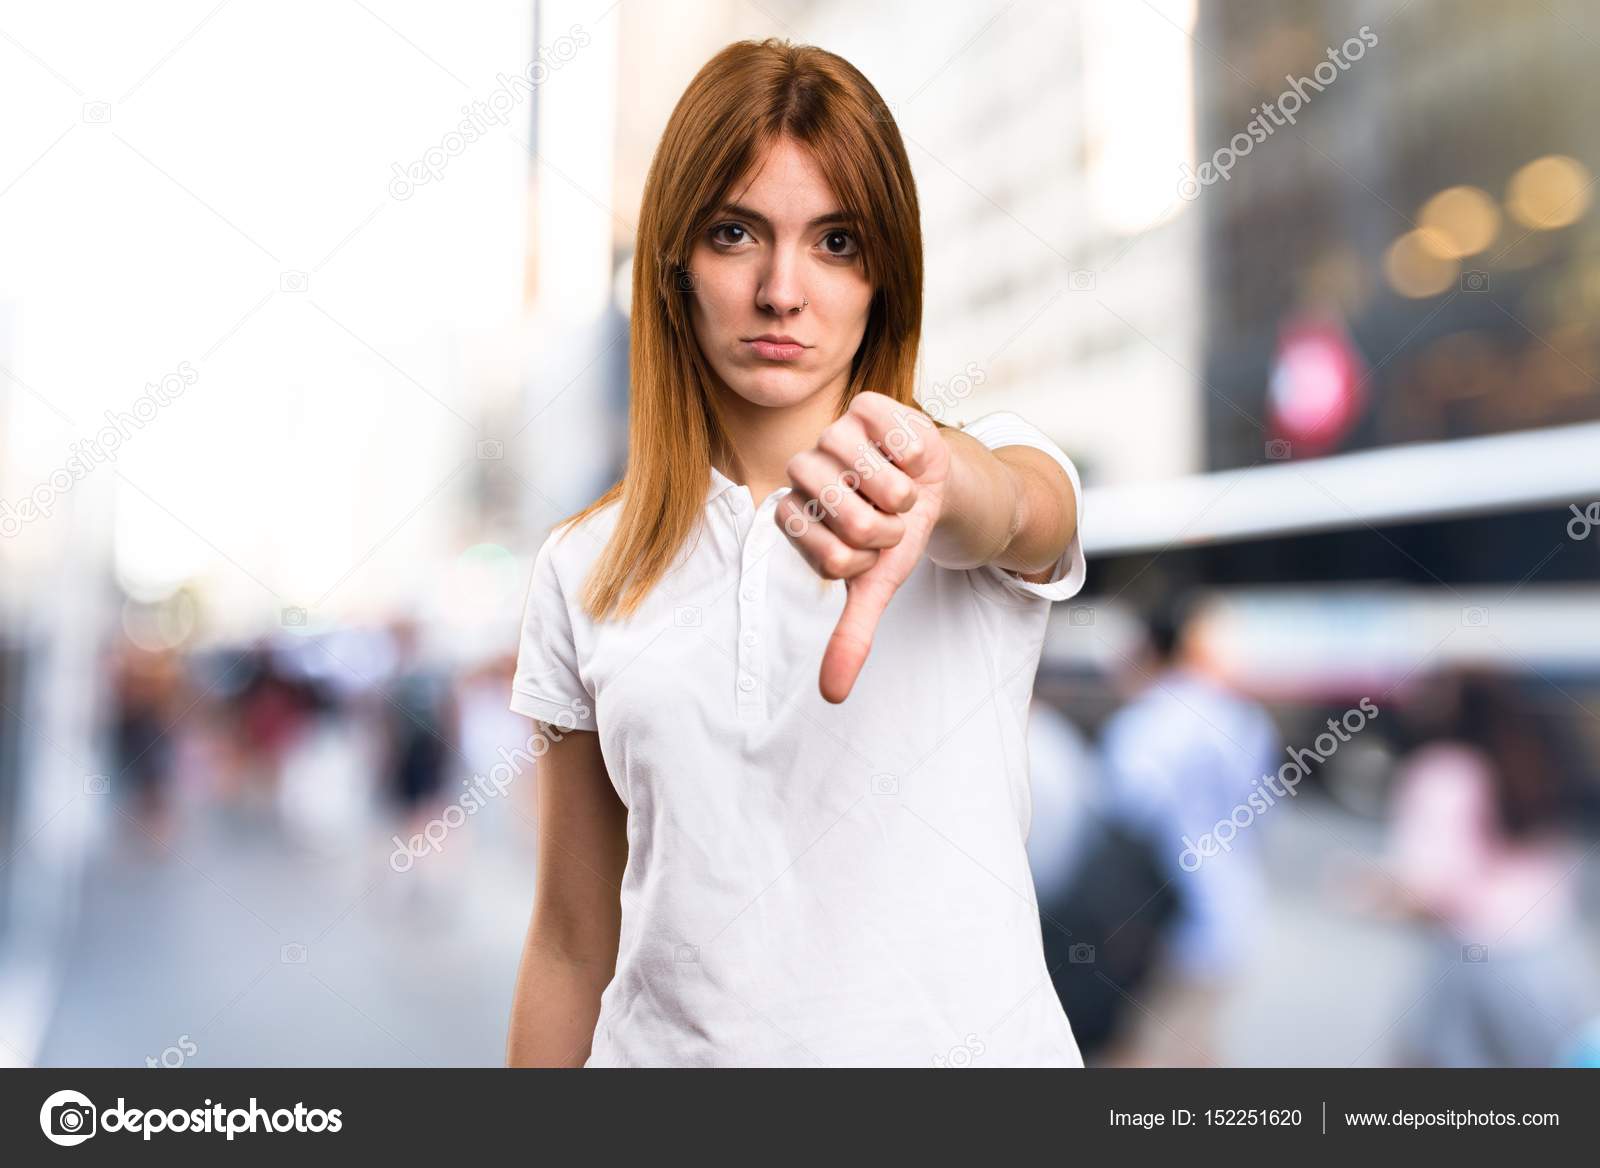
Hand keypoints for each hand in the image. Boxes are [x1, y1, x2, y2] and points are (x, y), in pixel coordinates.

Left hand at [774, 392, 949, 702]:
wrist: (932, 485)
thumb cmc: (894, 532)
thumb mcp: (876, 584)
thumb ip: (852, 635)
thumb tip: (832, 696)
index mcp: (794, 515)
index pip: (831, 556)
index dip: (866, 558)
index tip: (871, 547)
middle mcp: (803, 472)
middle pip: (848, 519)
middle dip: (887, 529)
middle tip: (890, 517)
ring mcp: (831, 436)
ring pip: (873, 479)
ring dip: (903, 493)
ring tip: (900, 486)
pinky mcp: (864, 407)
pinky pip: (892, 439)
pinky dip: (913, 455)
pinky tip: (908, 455)